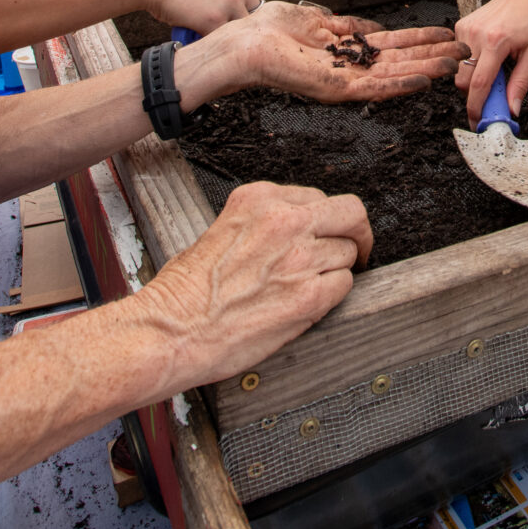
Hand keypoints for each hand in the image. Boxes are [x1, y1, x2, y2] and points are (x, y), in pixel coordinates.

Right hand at [134, 0, 262, 34]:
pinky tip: (199, 40)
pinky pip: (221, 41)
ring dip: (227, 39)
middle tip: (225, 36)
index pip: (259, 4)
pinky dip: (211, 45)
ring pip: (240, 33)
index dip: (245, 17)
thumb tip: (245, 17)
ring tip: (213, 41)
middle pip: (255, 20)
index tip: (232, 24)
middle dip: (239, 29)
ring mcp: (230, 2)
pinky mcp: (214, 20)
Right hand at [142, 181, 371, 385]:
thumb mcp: (220, 230)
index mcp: (259, 200)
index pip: (317, 197)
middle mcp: (284, 221)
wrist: (171, 330)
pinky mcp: (309, 296)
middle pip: (350, 213)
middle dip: (356, 233)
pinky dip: (333, 295)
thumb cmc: (184, 292)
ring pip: (348, 253)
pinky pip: (344, 285)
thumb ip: (262, 224)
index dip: (325, 220)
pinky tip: (310, 302)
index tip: (325, 233)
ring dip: (336, 269)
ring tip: (310, 286)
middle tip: (355, 249)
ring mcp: (300, 257)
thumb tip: (294, 232)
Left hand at [205, 2, 466, 102]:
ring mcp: (344, 79)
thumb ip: (345, 25)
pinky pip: (374, 87)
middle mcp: (349, 67)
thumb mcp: (315, 19)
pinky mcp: (335, 88)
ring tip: (454, 66)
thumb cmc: (267, 30)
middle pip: (401, 60)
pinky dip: (400, 83)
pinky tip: (424, 79)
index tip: (447, 37)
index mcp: (346, 49)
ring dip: (426, 70)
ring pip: (395, 74)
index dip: (421, 41)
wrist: (241, 45)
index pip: (392, 46)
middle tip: (464, 53)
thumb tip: (373, 27)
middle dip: (433, 56)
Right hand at [454, 0, 527, 121]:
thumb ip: (521, 84)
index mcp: (496, 42)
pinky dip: (470, 63)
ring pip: (459, 70)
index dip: (476, 106)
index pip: (480, 83)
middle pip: (463, 81)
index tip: (476, 120)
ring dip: (472, 79)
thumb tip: (511, 109)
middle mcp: (476, 35)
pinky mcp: (460, 26)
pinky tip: (485, 55)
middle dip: (474, 96)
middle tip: (490, 99)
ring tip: (491, 71)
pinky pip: (458, 56)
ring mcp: (465, 29)